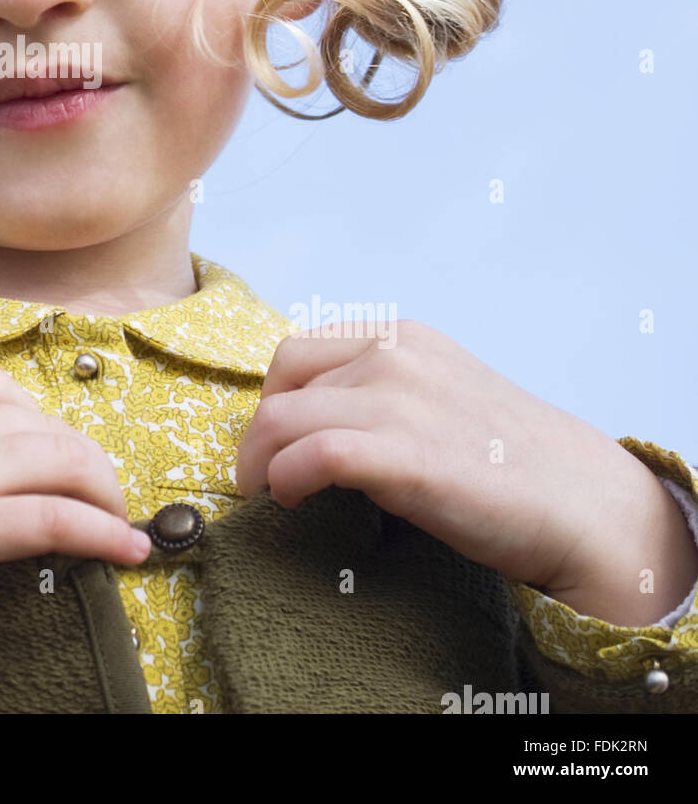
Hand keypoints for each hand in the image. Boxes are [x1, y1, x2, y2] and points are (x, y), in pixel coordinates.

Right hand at [0, 359, 149, 646]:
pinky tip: (127, 551)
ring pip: (64, 463)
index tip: (48, 448)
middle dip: (80, 457)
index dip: (35, 420)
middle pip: (43, 424)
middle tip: (96, 489)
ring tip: (120, 518)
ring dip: (104, 493)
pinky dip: (104, 534)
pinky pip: (58, 521)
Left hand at [236, 320, 696, 615]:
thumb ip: (380, 386)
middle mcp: (394, 355)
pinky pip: (312, 455)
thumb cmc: (504, 457)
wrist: (581, 502)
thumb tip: (308, 414)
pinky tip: (293, 500)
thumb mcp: (437, 391)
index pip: (297, 351)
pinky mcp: (406, 455)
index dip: (273, 398)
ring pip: (282, 419)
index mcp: (400, 336)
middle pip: (281, 381)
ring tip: (269, 494)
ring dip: (260, 462)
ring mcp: (400, 401)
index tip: (273, 441)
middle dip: (258, 430)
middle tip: (260, 473)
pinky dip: (285, 480)